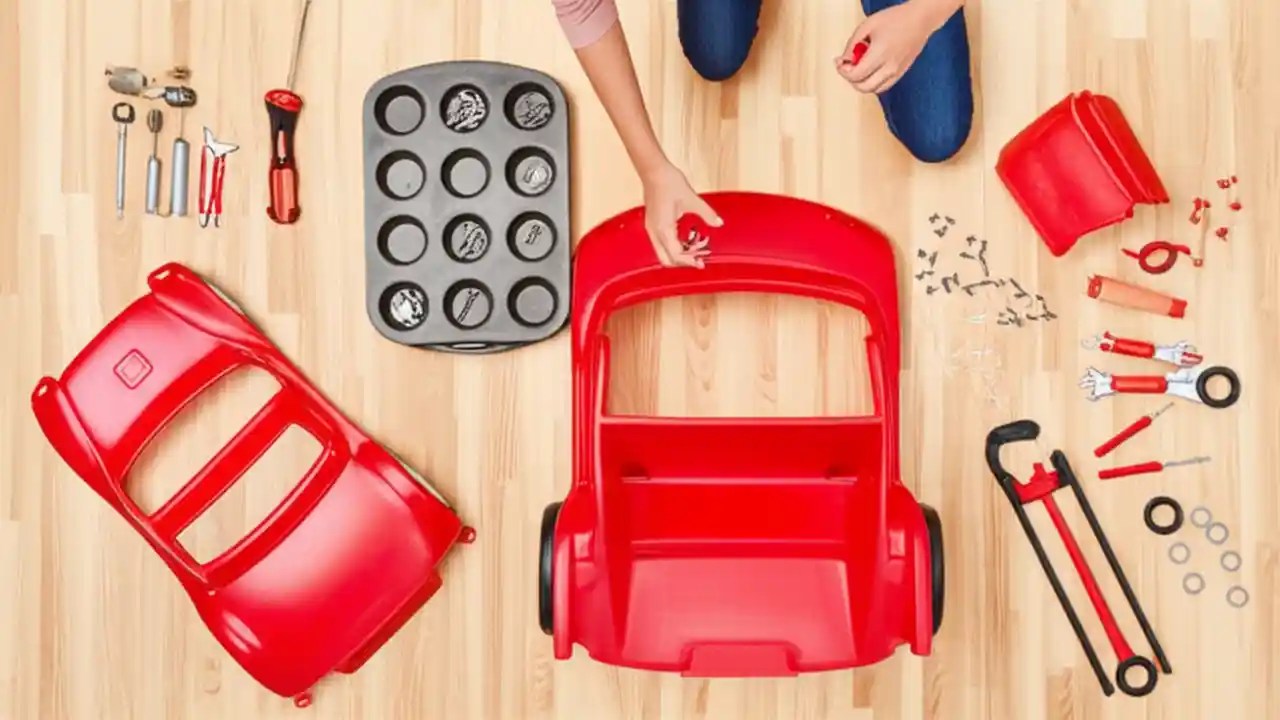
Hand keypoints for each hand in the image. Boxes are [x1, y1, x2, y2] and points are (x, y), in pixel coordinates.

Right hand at [641, 162, 721, 267]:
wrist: (653, 170)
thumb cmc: (669, 182)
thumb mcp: (692, 199)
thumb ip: (706, 213)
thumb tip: (718, 223)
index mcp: (664, 229)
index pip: (676, 255)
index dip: (690, 261)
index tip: (702, 262)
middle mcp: (655, 232)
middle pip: (666, 259)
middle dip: (682, 262)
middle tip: (698, 260)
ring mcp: (651, 228)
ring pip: (663, 252)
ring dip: (678, 254)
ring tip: (694, 248)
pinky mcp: (652, 223)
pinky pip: (661, 243)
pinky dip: (673, 245)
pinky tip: (685, 238)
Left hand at [834, 0, 957, 94]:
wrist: (920, 19)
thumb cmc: (896, 18)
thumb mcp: (866, 26)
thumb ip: (852, 45)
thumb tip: (844, 60)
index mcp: (880, 54)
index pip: (855, 75)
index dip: (843, 71)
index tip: (840, 62)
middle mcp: (890, 67)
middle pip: (863, 87)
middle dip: (851, 79)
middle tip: (848, 66)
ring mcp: (897, 72)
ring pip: (874, 90)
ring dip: (862, 82)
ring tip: (860, 67)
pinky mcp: (901, 73)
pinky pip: (883, 86)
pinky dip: (873, 83)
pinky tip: (871, 70)